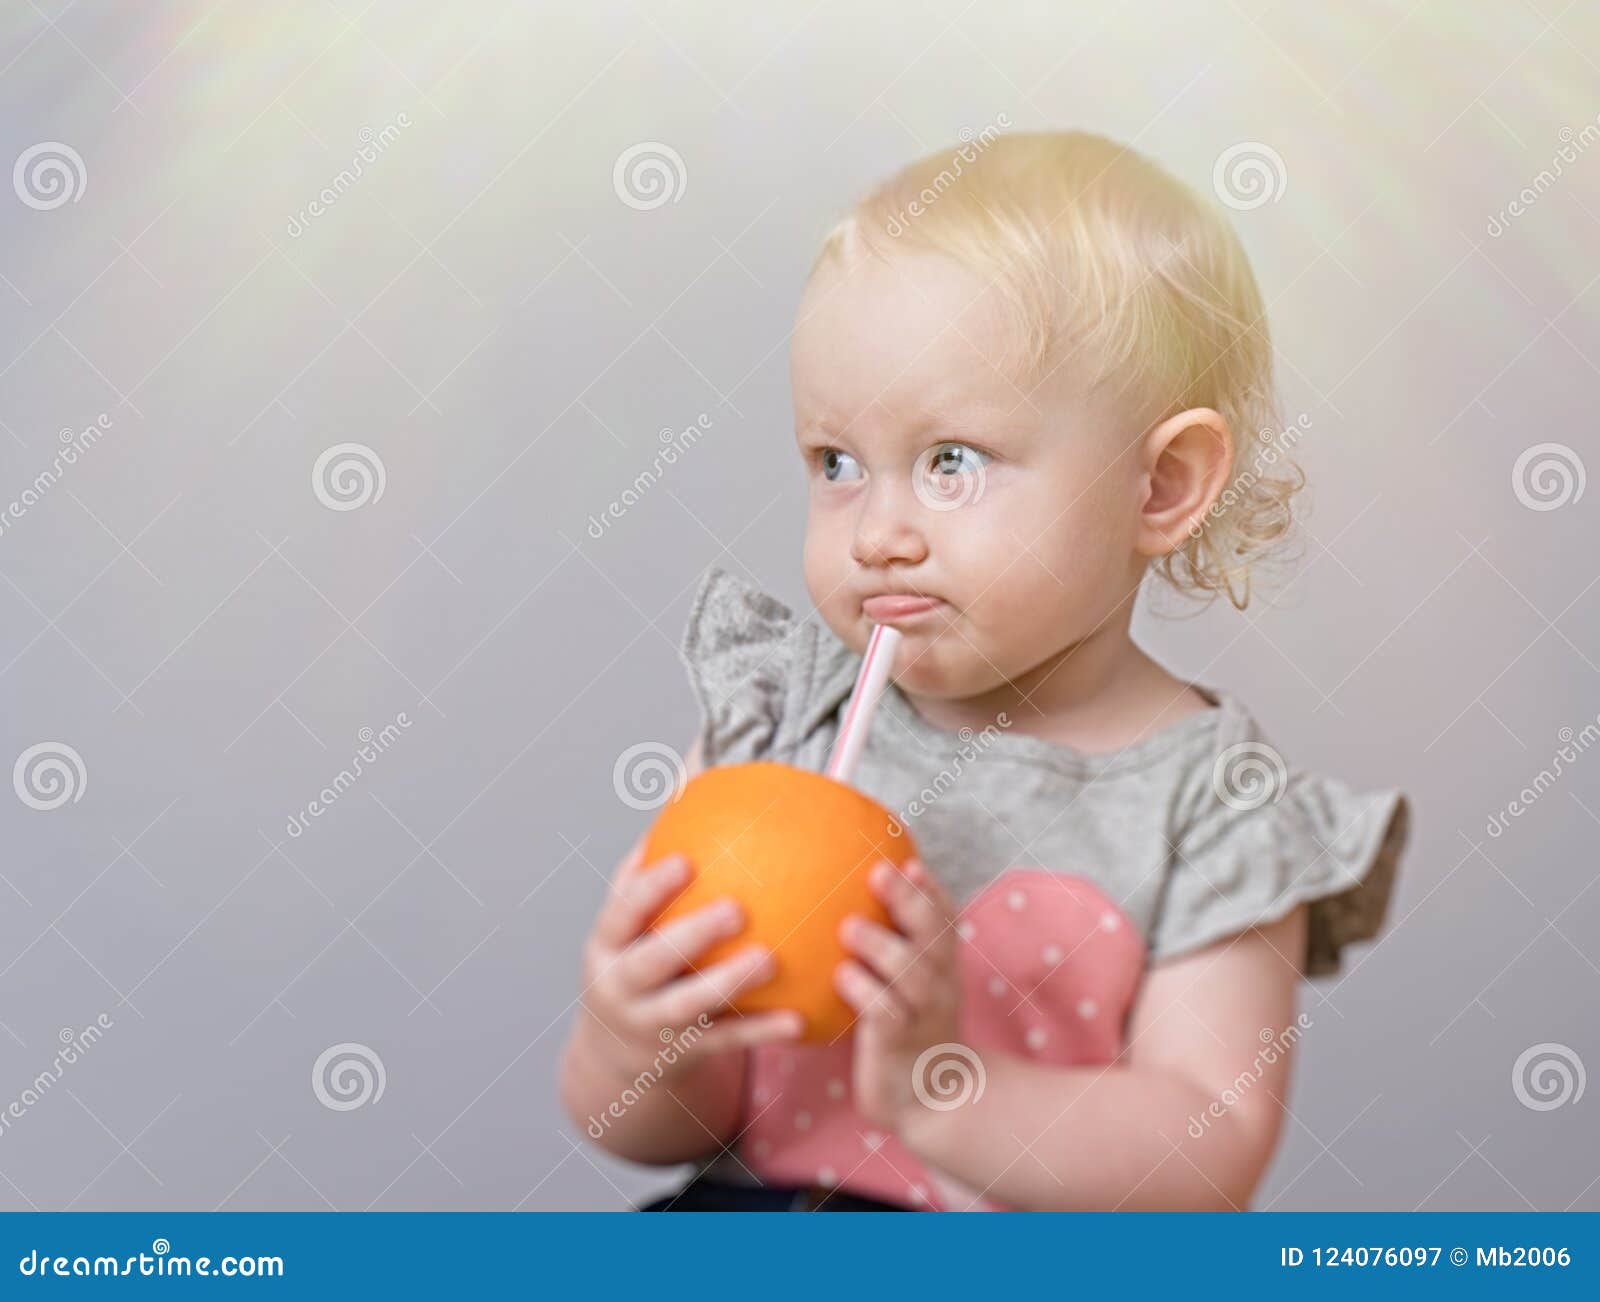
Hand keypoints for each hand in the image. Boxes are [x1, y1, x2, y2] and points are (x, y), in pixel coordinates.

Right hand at [577, 837, 803, 1083]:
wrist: (613, 1054)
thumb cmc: (635, 956)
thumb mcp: (630, 918)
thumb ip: (652, 862)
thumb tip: (691, 777)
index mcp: (608, 943)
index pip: (623, 910)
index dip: (650, 888)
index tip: (684, 861)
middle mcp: (621, 985)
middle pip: (654, 960)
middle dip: (693, 935)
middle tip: (739, 909)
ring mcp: (648, 1025)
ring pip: (688, 1006)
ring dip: (731, 983)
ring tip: (772, 960)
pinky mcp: (680, 1055)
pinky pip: (724, 1042)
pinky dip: (760, 1030)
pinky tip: (800, 1018)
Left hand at [834, 856, 962, 1130]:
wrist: (929, 1097)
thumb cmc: (907, 1028)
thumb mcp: (909, 984)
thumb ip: (893, 944)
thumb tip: (847, 900)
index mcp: (942, 965)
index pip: (946, 919)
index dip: (931, 890)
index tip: (909, 861)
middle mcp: (940, 984)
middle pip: (934, 936)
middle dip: (910, 901)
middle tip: (878, 872)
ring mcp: (924, 1014)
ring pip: (912, 973)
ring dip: (881, 946)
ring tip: (849, 925)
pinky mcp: (899, 1043)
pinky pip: (885, 1013)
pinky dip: (864, 991)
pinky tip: (841, 976)